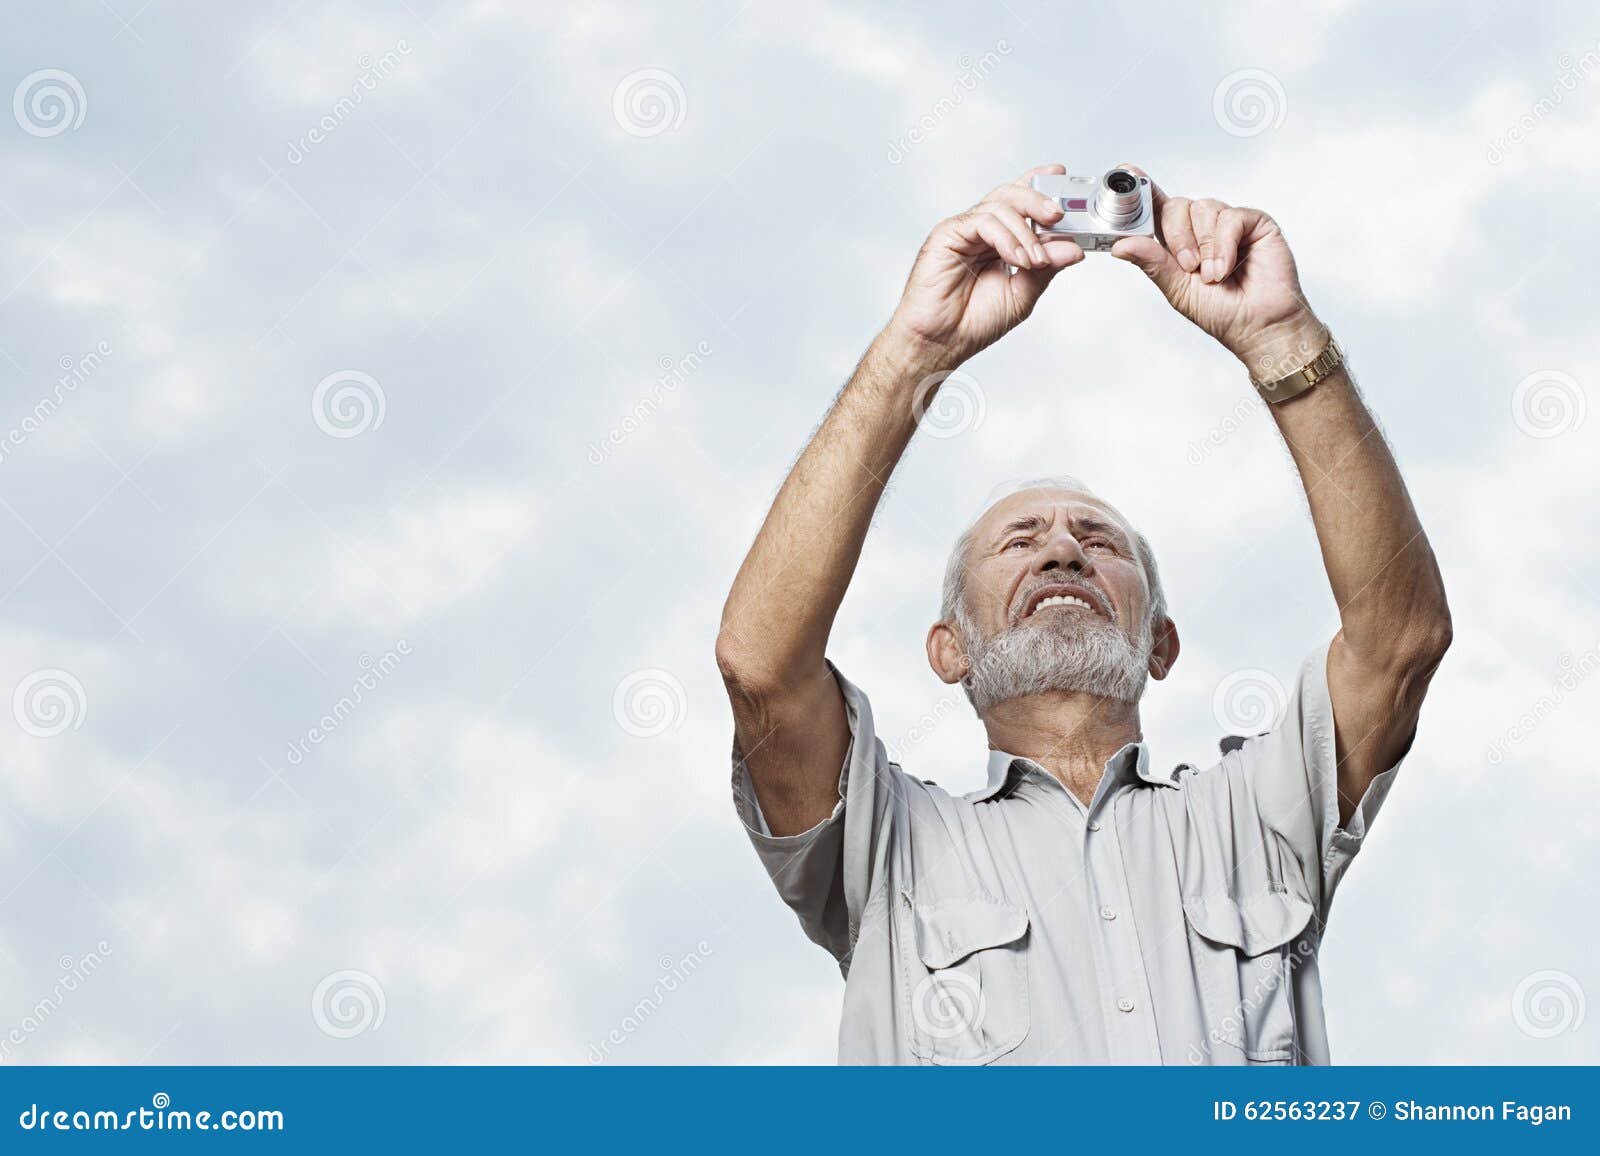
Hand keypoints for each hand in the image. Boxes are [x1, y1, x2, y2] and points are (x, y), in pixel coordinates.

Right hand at [884, 164, 1084, 369]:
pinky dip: (1005, 237)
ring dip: (1025, 232)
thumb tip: (1074, 248)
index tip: (1061, 176)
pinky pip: (982, 221)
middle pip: (1011, 195)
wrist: (940, 342)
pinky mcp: (947, 235)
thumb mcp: (1023, 294)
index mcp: (999, 242)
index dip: (1039, 185)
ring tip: (1033, 260)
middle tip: (1058, 216)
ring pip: (999, 205)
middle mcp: (982, 232)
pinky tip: (1016, 258)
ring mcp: (964, 231)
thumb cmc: (972, 322)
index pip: (1020, 204)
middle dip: (1038, 200)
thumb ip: (1047, 268)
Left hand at [1109, 164, 1325, 378]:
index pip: (1157, 209)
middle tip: (1188, 265)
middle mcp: (1201, 229)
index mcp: (1178, 242)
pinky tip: (1227, 266)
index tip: (1129, 173)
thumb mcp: (1177, 289)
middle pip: (1176, 205)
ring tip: (1212, 274)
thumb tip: (1121, 245)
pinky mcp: (1254, 222)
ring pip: (1203, 208)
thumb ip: (1151, 263)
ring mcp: (1227, 223)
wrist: (1258, 325)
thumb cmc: (1222, 312)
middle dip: (1177, 236)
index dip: (1144, 190)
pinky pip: (1230, 217)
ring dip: (1204, 246)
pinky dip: (1225, 244)